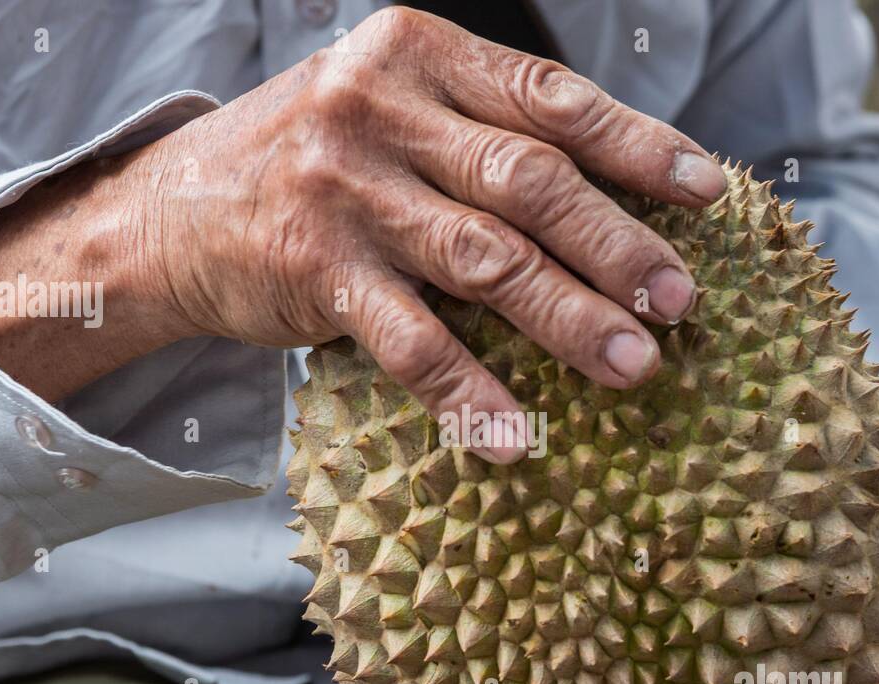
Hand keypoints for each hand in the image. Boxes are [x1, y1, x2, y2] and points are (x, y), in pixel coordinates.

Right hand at [132, 6, 724, 460]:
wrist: (172, 206)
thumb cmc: (312, 159)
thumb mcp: (391, 108)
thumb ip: (481, 129)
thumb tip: (617, 188)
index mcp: (417, 53)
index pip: (549, 99)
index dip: (638, 146)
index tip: (706, 192)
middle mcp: (380, 109)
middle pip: (529, 182)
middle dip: (617, 246)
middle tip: (680, 302)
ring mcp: (343, 189)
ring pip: (484, 261)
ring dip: (568, 319)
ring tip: (633, 365)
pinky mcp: (312, 269)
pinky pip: (409, 341)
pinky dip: (467, 393)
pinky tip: (515, 435)